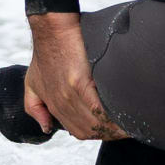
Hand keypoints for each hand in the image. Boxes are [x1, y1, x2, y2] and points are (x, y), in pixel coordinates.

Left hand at [24, 11, 121, 140]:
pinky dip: (111, 113)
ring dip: (115, 125)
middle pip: (91, 130)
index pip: (79, 131)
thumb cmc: (45, 53)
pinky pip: (97, 108)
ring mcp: (70, 94)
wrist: (51, 31)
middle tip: (128, 127)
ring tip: (132, 121)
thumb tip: (46, 129)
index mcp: (54, 106)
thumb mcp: (32, 84)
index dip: (98, 133)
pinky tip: (124, 112)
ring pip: (96, 122)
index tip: (114, 129)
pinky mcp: (79, 82)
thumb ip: (35, 108)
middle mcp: (62, 104)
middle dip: (111, 131)